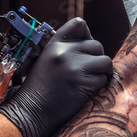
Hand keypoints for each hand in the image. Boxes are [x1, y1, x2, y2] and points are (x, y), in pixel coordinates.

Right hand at [0, 17, 112, 136]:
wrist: (31, 111)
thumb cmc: (39, 88)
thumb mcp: (47, 59)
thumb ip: (65, 50)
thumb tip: (92, 45)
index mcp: (54, 44)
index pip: (79, 24)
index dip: (87, 35)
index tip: (84, 49)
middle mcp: (65, 52)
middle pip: (97, 45)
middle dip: (95, 58)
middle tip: (85, 72)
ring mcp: (76, 67)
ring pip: (105, 62)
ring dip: (101, 72)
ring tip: (87, 81)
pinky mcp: (85, 83)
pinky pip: (103, 79)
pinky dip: (98, 86)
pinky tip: (84, 91)